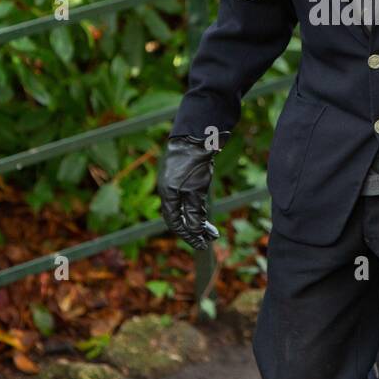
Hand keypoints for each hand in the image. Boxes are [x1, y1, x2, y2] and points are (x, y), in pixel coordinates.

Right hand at [158, 134, 226, 250]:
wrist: (198, 134)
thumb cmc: (194, 162)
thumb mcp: (196, 190)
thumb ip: (195, 212)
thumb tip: (195, 231)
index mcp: (167, 194)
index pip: (175, 222)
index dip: (188, 235)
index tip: (202, 245)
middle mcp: (169, 188)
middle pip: (180, 216)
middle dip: (194, 230)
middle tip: (209, 239)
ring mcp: (176, 181)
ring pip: (185, 206)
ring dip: (197, 219)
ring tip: (211, 230)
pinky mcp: (185, 174)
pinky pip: (189, 196)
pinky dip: (197, 206)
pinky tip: (205, 211)